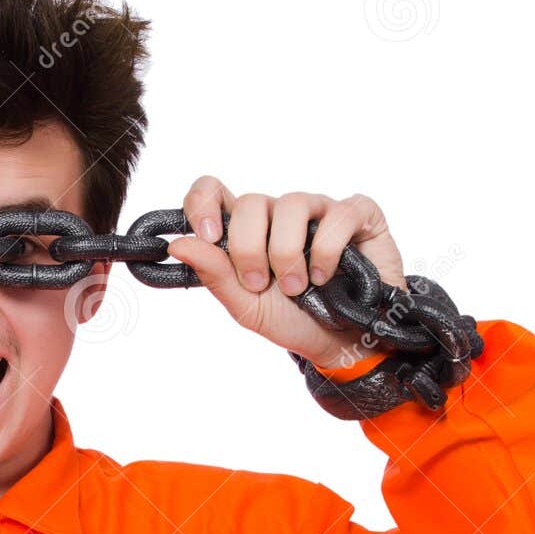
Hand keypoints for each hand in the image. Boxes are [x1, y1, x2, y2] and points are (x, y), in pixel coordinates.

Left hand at [167, 177, 407, 368]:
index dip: (204, 205)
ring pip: (291, 204)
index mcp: (246, 230)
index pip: (212, 191)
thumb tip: (178, 245)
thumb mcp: (246, 305)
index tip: (209, 237)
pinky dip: (328, 250)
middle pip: (250, 202)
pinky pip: (337, 214)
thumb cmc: (293, 319)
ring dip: (288, 254)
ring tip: (297, 287)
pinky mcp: (357, 215)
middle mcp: (279, 214)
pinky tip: (325, 275)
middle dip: (250, 249)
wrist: (342, 342)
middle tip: (261, 283)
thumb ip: (213, 273)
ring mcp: (318, 211)